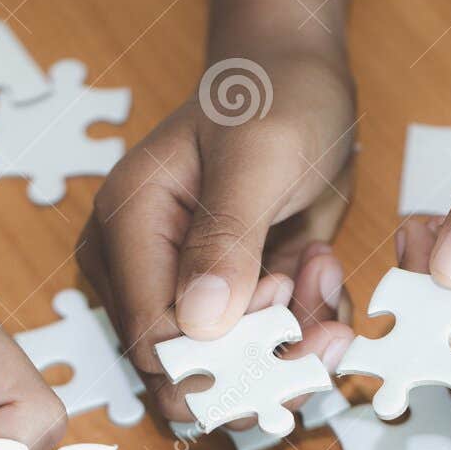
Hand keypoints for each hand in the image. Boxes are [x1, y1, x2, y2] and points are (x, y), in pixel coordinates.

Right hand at [78, 1, 356, 423]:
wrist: (298, 80)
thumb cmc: (271, 98)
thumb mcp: (258, 157)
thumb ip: (227, 239)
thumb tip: (201, 324)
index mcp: (126, 227)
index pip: (152, 339)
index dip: (220, 355)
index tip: (282, 309)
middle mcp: (143, 268)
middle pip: (189, 370)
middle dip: (265, 361)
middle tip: (324, 324)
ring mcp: (183, 288)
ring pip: (233, 370)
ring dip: (294, 341)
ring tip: (322, 272)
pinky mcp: (227, 299)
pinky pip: (265, 347)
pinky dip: (305, 326)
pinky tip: (321, 272)